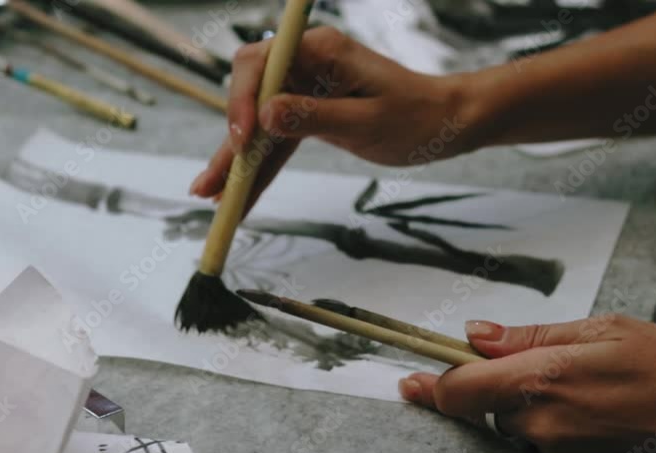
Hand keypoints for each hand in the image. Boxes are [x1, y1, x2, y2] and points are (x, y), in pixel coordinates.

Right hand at [189, 27, 472, 207]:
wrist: (447, 123)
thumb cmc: (418, 117)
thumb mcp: (368, 121)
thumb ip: (316, 116)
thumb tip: (266, 116)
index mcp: (320, 51)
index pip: (259, 65)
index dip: (241, 101)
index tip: (243, 139)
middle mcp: (306, 65)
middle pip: (251, 100)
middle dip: (229, 143)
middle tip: (207, 185)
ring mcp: (306, 90)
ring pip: (260, 127)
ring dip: (237, 163)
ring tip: (211, 198)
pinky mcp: (311, 114)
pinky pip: (279, 143)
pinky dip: (261, 169)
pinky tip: (240, 195)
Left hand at [398, 315, 655, 452]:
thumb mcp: (601, 328)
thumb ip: (528, 336)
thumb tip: (474, 334)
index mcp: (542, 377)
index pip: (460, 390)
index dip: (432, 386)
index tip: (411, 382)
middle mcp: (542, 423)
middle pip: (489, 408)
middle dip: (506, 388)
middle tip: (556, 368)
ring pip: (520, 429)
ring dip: (536, 410)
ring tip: (592, 391)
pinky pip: (546, 451)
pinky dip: (559, 433)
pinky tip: (599, 417)